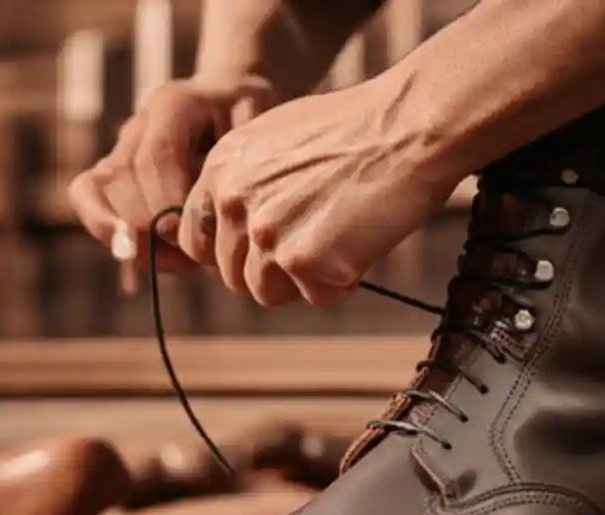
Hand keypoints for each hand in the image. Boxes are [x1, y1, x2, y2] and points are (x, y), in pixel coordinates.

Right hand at [68, 76, 279, 270]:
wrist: (231, 107)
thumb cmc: (251, 124)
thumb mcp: (258, 131)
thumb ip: (234, 163)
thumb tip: (203, 215)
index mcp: (176, 104)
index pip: (158, 156)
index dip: (169, 200)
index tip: (192, 234)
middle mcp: (141, 122)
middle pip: (124, 176)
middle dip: (152, 224)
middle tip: (191, 255)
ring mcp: (121, 144)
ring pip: (102, 189)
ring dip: (134, 233)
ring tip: (179, 260)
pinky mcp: (110, 166)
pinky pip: (85, 194)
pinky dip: (102, 227)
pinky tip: (130, 256)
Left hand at [175, 79, 459, 306]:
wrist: (408, 126)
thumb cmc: (359, 129)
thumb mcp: (278, 140)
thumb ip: (249, 184)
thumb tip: (241, 227)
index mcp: (221, 168)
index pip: (197, 240)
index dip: (234, 253)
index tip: (267, 250)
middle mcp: (234, 201)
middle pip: (234, 274)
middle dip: (275, 270)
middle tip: (320, 241)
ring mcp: (265, 234)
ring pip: (269, 293)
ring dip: (306, 280)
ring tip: (342, 239)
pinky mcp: (303, 261)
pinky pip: (318, 297)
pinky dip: (344, 282)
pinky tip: (363, 241)